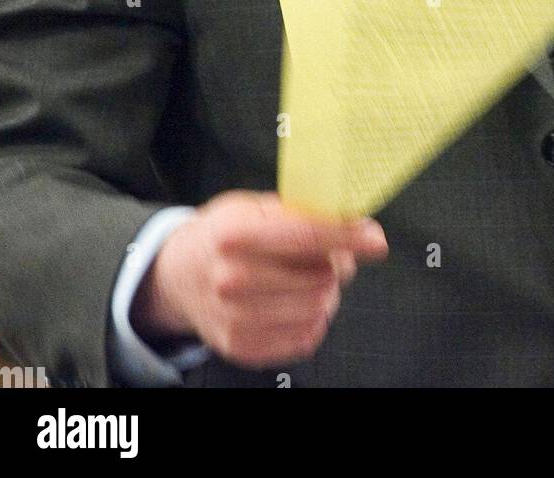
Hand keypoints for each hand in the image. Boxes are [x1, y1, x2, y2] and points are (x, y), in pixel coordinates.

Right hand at [130, 190, 387, 367]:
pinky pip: (305, 338)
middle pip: (318, 277)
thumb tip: (352, 219)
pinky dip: (313, 318)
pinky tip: (298, 301)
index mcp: (234, 234)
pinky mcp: (241, 347)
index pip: (306, 237)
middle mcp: (231, 279)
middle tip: (332, 256)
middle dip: (338, 265)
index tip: (375, 239)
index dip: (348, 237)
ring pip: (317, 309)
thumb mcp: (253, 206)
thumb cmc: (223, 235)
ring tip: (311, 279)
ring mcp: (234, 318)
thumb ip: (299, 212)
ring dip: (328, 293)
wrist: (178, 275)